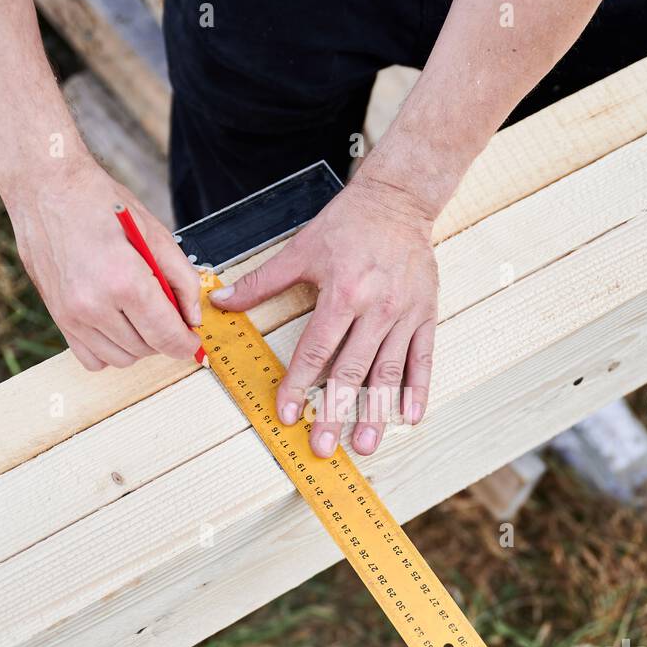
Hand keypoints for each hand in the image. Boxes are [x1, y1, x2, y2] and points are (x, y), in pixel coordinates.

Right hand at [4, 155, 201, 370]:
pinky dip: (110, 349)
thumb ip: (182, 279)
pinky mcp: (58, 317)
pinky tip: (116, 324)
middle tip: (166, 313)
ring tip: (139, 313)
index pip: (166, 336)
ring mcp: (71, 315)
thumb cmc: (100, 204)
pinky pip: (92, 358)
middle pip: (146, 349)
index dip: (186, 344)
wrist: (46, 189)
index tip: (192, 340)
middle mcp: (94, 304)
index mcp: (124, 281)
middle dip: (164, 337)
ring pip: (121, 358)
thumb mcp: (155, 233)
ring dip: (138, 344)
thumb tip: (193, 317)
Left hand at [210, 174, 437, 456]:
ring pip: (388, 372)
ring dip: (377, 412)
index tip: (287, 413)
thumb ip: (261, 282)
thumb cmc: (349, 224)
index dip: (298, 384)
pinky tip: (410, 417)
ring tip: (366, 445)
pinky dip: (418, 389)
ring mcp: (404, 314)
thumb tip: (220, 301)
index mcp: (342, 292)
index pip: (316, 349)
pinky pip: (423, 358)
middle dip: (335, 412)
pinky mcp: (426, 314)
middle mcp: (375, 308)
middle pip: (351, 370)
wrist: (400, 199)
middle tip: (324, 446)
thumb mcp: (301, 249)